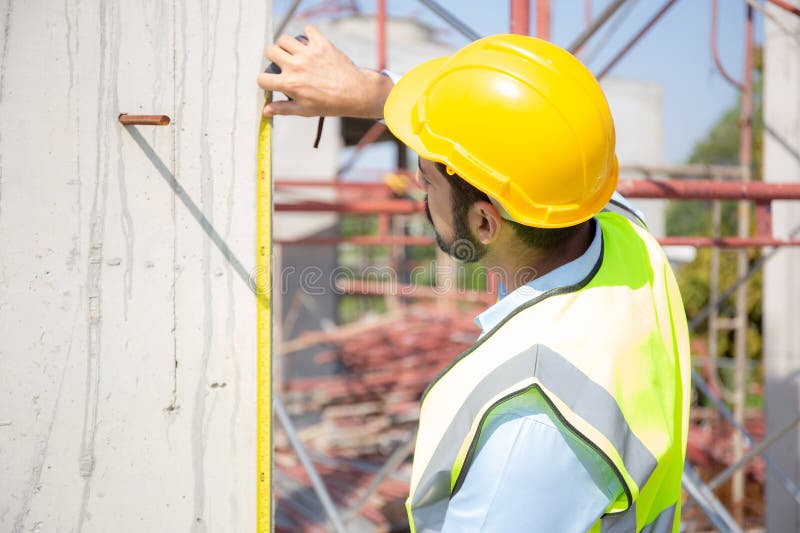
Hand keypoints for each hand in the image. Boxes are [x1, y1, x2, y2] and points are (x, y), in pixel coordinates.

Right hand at [257, 25, 393, 118]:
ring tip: (295, 53)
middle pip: (270, 51)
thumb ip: (283, 109)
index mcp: (290, 84)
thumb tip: (266, 111)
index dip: (265, 81)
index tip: (272, 81)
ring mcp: (308, 54)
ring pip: (285, 39)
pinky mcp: (321, 44)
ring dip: (287, 45)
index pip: (263, 78)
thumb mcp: (304, 110)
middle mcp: (296, 66)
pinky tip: (311, 43)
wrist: (355, 93)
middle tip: (282, 62)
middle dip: (273, 57)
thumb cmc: (330, 104)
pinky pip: (308, 29)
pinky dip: (308, 34)